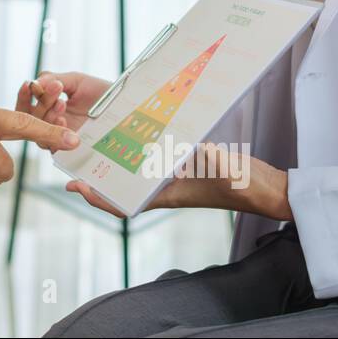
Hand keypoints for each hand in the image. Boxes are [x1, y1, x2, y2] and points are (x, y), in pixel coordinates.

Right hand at [15, 71, 113, 142]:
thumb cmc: (101, 93)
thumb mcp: (76, 81)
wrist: (125, 107)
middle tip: (54, 89)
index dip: (26, 96)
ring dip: (47, 118)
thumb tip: (34, 83)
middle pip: (29, 120)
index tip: (31, 85)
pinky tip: (63, 121)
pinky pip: (54, 148)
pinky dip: (55, 135)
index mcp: (48, 106)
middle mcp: (51, 123)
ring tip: (61, 103)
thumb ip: (54, 78)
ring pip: (39, 134)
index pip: (27, 104)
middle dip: (40, 104)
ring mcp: (60, 137)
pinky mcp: (71, 151)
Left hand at [65, 145, 293, 220]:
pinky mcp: (181, 168)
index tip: (74, 187)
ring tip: (92, 144)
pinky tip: (129, 134)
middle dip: (97, 178)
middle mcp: (163, 189)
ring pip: (132, 174)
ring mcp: (171, 179)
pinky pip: (150, 161)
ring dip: (112, 162)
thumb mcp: (219, 167)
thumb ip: (202, 159)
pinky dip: (136, 151)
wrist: (264, 189)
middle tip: (73, 159)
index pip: (124, 204)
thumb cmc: (241, 184)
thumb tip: (181, 150)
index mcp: (166, 195)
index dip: (98, 198)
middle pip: (120, 187)